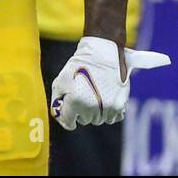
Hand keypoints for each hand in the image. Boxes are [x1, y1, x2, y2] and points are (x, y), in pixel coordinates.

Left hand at [50, 36, 170, 130]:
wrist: (102, 54)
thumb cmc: (78, 67)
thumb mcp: (61, 81)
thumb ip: (57, 100)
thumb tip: (60, 115)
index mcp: (75, 102)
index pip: (68, 122)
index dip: (66, 119)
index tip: (68, 116)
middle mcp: (92, 108)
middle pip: (84, 120)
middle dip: (80, 111)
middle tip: (82, 94)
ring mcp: (107, 108)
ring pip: (98, 120)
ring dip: (94, 112)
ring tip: (93, 94)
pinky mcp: (120, 106)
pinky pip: (112, 118)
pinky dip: (108, 112)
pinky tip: (104, 99)